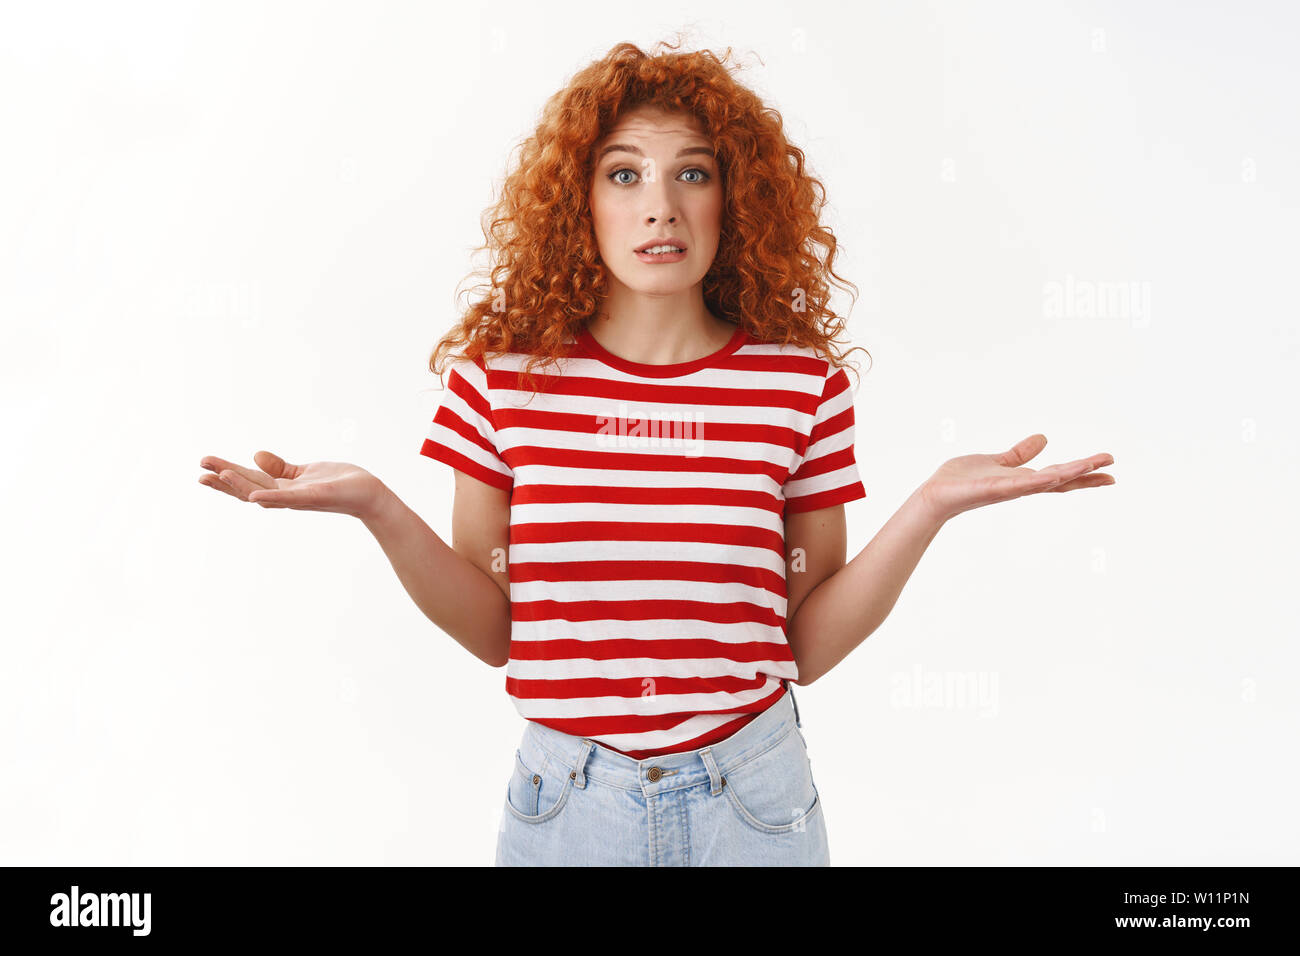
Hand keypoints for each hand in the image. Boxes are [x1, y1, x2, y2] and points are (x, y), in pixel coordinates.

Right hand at [198, 451, 383, 519]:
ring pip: (263, 494)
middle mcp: (286, 497)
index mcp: (283, 488)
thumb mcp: (305, 471)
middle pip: (249, 489)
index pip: (248, 480)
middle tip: (199, 473)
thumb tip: (255, 456)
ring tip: (220, 475)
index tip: (204, 466)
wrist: (369, 494)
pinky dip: (272, 497)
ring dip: (241, 486)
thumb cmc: (339, 484)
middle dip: (224, 482)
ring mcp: (298, 499)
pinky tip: (255, 496)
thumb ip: (280, 467)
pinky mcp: (313, 497)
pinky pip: (289, 499)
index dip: (226, 474)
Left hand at [918, 433, 1114, 523]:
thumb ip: (1020, 453)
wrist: (936, 494)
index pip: (1061, 474)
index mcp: (1024, 479)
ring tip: (1092, 465)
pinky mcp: (994, 489)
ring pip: (1045, 481)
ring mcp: (1010, 489)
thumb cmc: (962, 480)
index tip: (1109, 466)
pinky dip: (1037, 480)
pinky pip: (1019, 485)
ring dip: (1069, 474)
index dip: (1084, 471)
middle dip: (1086, 475)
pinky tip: (1054, 475)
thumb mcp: (998, 461)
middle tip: (1113, 471)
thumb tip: (1044, 438)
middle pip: (1061, 480)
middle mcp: (1021, 486)